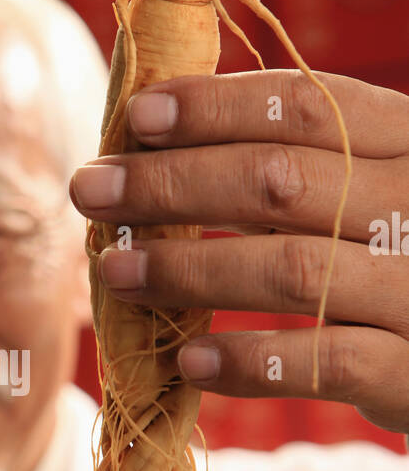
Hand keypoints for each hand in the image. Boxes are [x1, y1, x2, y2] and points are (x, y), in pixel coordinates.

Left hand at [69, 70, 408, 436]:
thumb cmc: (404, 264)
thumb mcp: (372, 196)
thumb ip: (297, 171)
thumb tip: (157, 149)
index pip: (310, 107)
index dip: (216, 107)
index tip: (137, 117)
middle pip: (281, 181)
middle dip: (172, 183)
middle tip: (92, 190)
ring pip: (291, 270)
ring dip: (189, 269)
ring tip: (116, 272)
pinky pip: (324, 363)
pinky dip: (250, 361)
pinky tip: (189, 359)